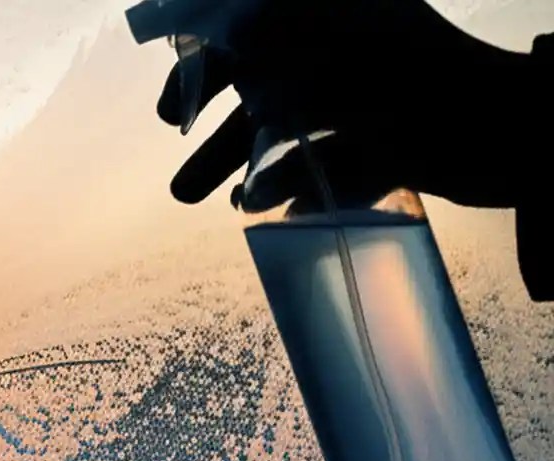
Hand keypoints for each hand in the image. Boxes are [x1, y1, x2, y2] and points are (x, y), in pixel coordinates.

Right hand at [155, 0, 533, 210]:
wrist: (514, 137)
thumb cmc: (427, 84)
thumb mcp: (341, 55)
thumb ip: (286, 41)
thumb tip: (235, 32)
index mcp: (331, 21)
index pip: (249, 36)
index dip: (202, 72)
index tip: (172, 117)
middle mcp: (343, 57)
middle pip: (262, 92)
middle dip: (218, 139)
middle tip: (182, 186)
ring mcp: (365, 103)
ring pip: (290, 135)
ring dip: (247, 171)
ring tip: (211, 205)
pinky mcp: (386, 145)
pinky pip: (329, 166)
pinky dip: (300, 187)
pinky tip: (269, 213)